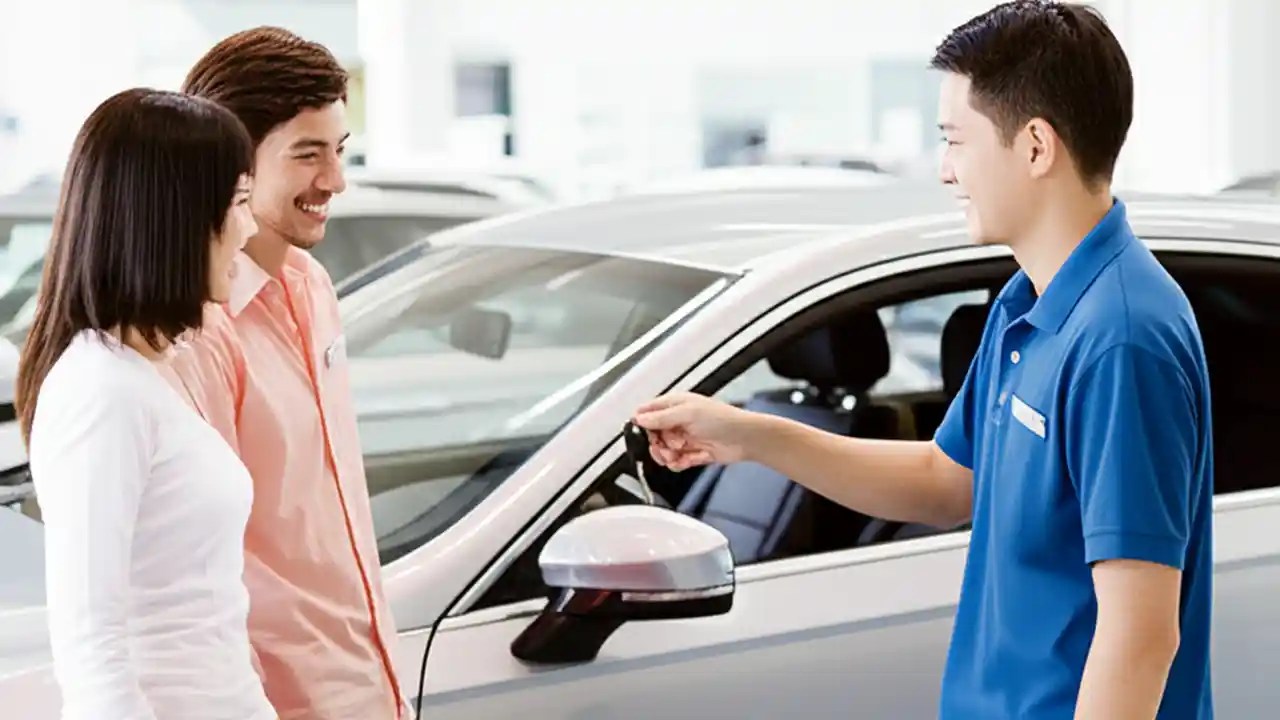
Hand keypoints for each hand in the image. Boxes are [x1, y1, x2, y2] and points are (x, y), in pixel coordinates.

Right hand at [631, 392, 756, 470]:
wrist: (744, 439)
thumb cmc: (722, 419)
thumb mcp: (687, 413)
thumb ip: (661, 417)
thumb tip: (639, 418)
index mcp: (674, 405)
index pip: (648, 412)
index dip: (642, 424)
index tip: (643, 433)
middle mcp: (677, 421)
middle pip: (653, 435)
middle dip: (658, 443)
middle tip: (669, 445)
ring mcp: (684, 438)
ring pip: (663, 451)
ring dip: (668, 455)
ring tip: (678, 454)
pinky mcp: (691, 453)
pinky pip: (676, 462)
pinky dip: (679, 464)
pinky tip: (687, 460)